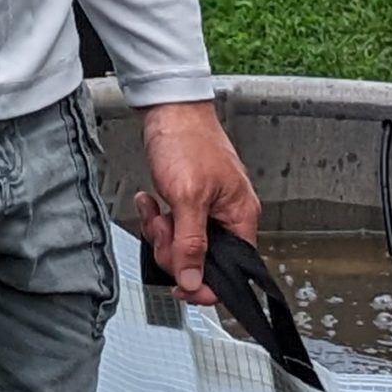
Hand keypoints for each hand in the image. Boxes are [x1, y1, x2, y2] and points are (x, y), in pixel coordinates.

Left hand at [136, 100, 260, 303]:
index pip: (232, 272)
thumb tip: (193, 281)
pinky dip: (158, 217)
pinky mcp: (189, 200)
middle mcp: (228, 216)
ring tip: (156, 208)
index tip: (179, 283)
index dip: (204, 282)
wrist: (168, 108)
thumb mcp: (188, 197)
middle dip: (174, 248)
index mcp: (240, 217)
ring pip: (183, 244)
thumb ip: (191, 243)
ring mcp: (208, 208)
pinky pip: (174, 226)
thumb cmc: (187, 140)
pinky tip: (151, 201)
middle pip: (202, 260)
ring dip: (162, 231)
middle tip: (164, 226)